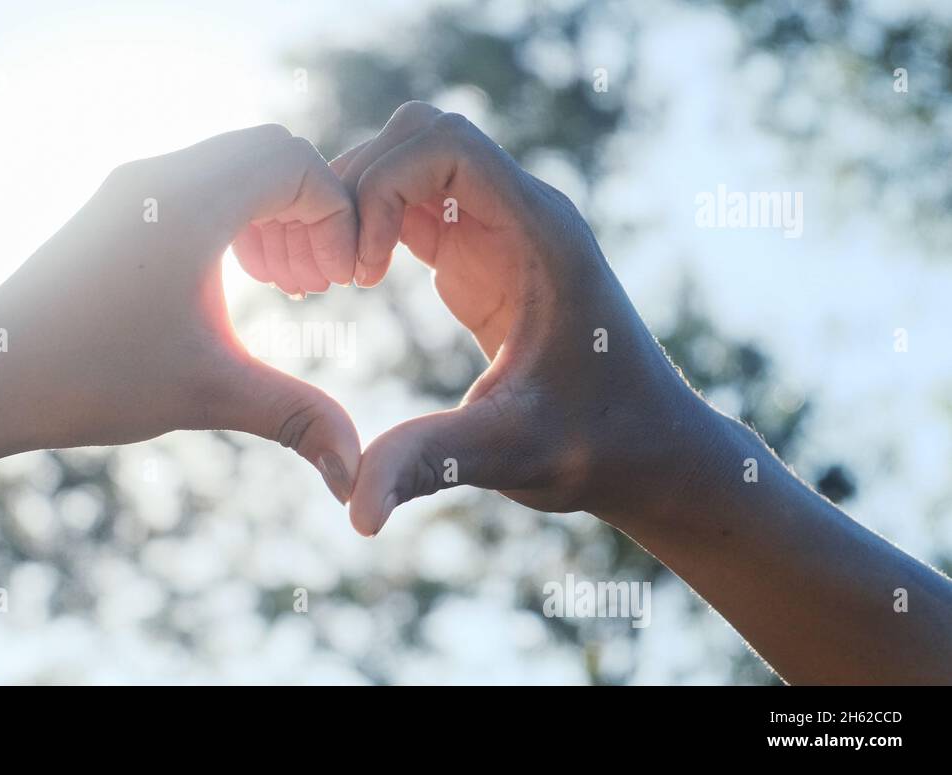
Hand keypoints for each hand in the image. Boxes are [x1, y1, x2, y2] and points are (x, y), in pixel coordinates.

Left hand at [0, 125, 361, 501]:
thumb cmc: (92, 378)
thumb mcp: (210, 395)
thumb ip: (297, 418)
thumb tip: (356, 472)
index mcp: (190, 202)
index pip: (297, 164)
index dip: (337, 217)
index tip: (338, 284)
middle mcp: (160, 176)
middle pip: (270, 151)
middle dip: (310, 211)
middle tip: (314, 283)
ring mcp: (132, 186)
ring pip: (231, 162)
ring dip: (271, 212)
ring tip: (280, 287)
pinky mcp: (113, 205)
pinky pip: (195, 180)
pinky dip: (232, 215)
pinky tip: (232, 280)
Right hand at [335, 102, 705, 533]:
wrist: (647, 450)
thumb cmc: (597, 446)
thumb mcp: (511, 453)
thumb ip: (433, 463)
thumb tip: (355, 513)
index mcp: (540, 234)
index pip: (446, 144)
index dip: (385, 185)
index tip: (362, 270)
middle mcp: (522, 216)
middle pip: (420, 135)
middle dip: (360, 185)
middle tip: (332, 270)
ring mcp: (502, 231)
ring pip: (413, 162)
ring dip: (362, 202)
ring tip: (334, 277)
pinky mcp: (483, 258)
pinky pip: (416, 205)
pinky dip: (373, 225)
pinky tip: (352, 282)